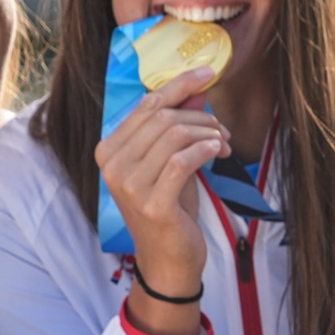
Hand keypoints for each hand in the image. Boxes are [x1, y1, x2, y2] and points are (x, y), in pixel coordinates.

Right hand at [95, 66, 228, 334]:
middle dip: (200, 117)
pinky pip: (183, 161)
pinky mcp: (152, 204)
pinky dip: (206, 150)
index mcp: (109, 150)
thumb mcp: (172, 161)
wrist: (169, 261)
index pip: (146, 105)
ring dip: (208, 133)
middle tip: (223, 129)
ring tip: (224, 144)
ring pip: (175, 135)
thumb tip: (198, 88)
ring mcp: (129, 185)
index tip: (209, 73)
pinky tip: (220, 151)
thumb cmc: (171, 209)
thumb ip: (178, 126)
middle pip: (163, 117)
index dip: (179, 85)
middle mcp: (113, 165)